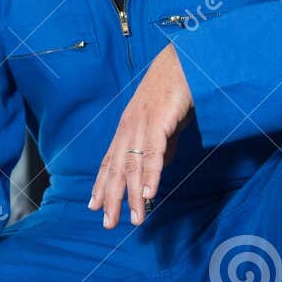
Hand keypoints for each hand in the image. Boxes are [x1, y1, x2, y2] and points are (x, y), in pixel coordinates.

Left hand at [90, 43, 193, 227]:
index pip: (109, 161)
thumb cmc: (176, 89)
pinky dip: (151, 174)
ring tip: (135, 218)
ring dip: (133, 194)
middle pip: (116, 168)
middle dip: (111, 198)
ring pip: (132, 165)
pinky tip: (149, 193)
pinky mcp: (160, 119)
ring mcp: (142, 122)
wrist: (186, 58)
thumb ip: (160, 145)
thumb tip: (156, 167)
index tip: (95, 206)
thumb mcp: (165, 123)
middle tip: (108, 223)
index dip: (102, 184)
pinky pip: (154, 152)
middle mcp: (129, 126)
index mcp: (127, 127)